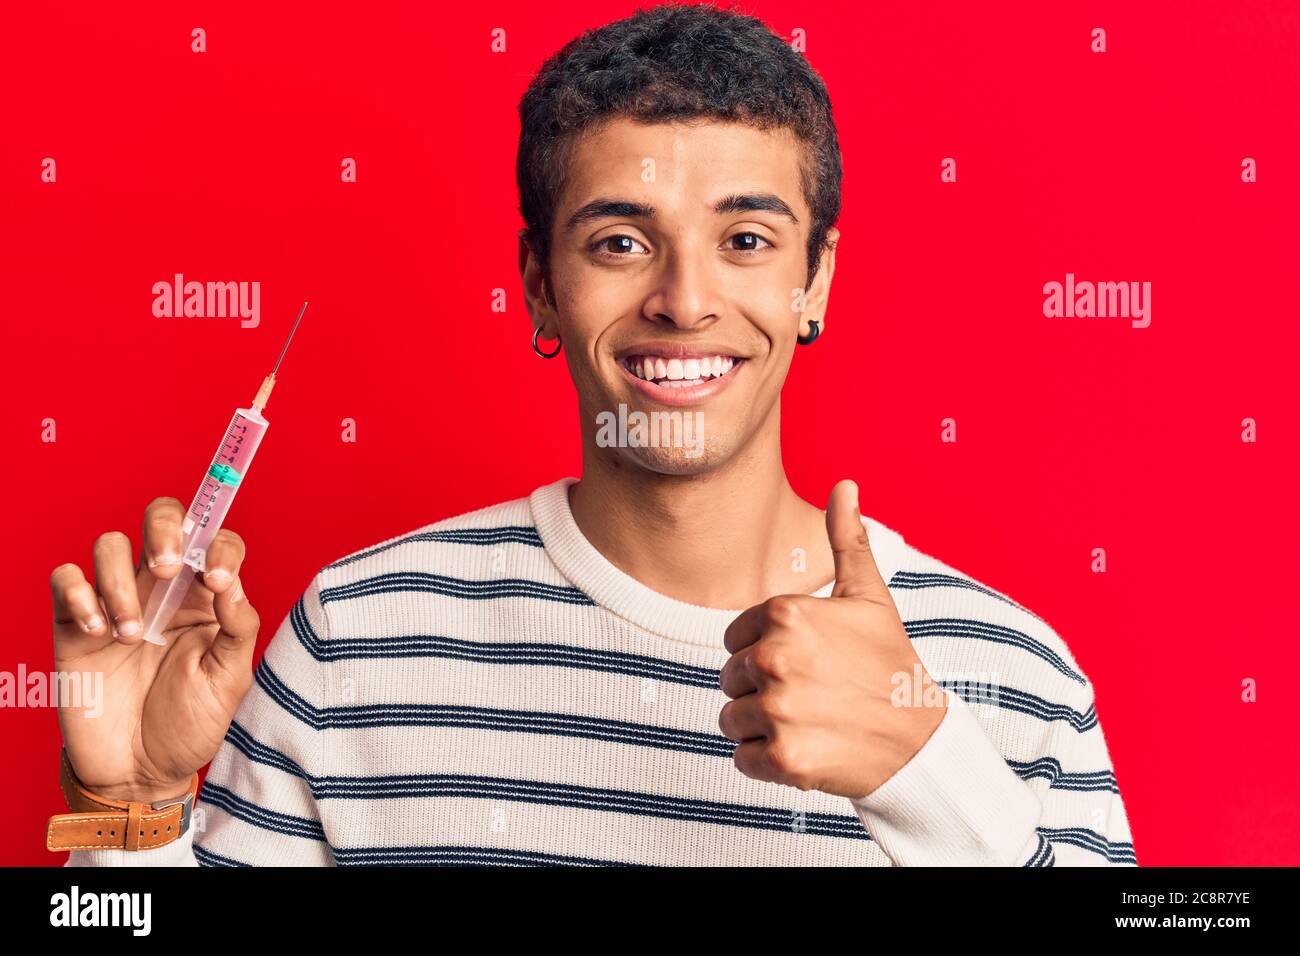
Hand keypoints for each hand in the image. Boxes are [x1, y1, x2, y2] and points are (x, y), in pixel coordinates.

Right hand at [50, 496, 260, 802]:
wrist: (139, 773)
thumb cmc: (190, 724)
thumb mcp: (229, 680)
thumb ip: (237, 627)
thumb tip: (231, 581)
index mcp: (207, 597)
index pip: (216, 540)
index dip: (219, 545)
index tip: (217, 580)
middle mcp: (163, 590)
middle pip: (161, 519)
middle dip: (164, 527)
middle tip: (168, 569)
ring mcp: (118, 602)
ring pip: (110, 545)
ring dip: (120, 581)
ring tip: (132, 635)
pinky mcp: (75, 625)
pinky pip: (66, 579)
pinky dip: (78, 595)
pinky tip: (97, 633)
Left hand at [718, 479, 947, 799]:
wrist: (920, 740)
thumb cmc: (889, 662)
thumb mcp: (868, 596)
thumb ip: (846, 539)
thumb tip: (845, 485)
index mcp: (785, 613)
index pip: (734, 639)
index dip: (765, 652)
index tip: (807, 663)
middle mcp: (775, 658)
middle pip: (730, 679)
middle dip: (761, 691)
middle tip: (812, 696)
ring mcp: (778, 710)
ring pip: (731, 719)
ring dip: (762, 727)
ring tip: (809, 722)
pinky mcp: (783, 759)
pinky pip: (743, 759)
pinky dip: (768, 763)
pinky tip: (808, 748)